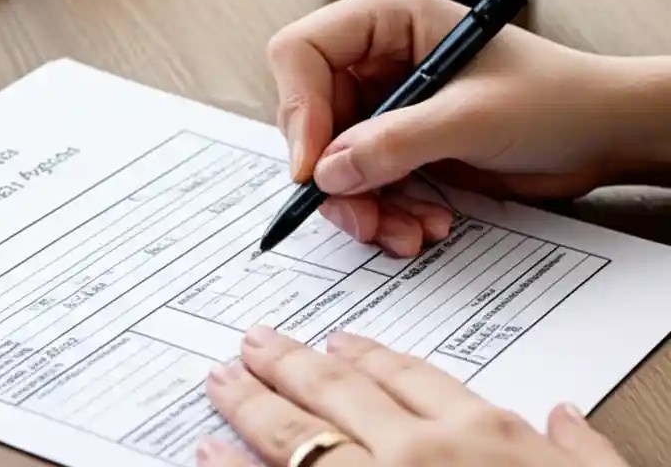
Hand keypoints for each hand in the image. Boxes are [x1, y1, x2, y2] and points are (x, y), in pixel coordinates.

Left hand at [198, 327, 626, 466]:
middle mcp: (420, 453)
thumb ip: (582, 449)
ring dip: (251, 404)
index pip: (412, 378)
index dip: (369, 356)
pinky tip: (210, 451)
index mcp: (483, 435)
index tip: (339, 340)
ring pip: (297, 434)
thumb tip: (566, 416)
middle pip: (338, 392)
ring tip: (219, 382)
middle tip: (253, 343)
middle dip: (288, 364)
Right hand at [265, 0, 662, 256]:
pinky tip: (421, 222)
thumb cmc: (556, 99)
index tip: (315, 169)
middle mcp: (373, 54)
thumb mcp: (472, 118)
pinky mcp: (393, 139)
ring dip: (363, 204)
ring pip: (329, 159)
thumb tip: (328, 172)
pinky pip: (358, 181)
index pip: (301, 53)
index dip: (299, 111)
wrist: (600, 135)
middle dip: (336, 175)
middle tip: (364, 216)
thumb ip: (396, 142)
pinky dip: (381, 210)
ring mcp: (381, 99)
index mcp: (385, 17)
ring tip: (408, 230)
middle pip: (310, 117)